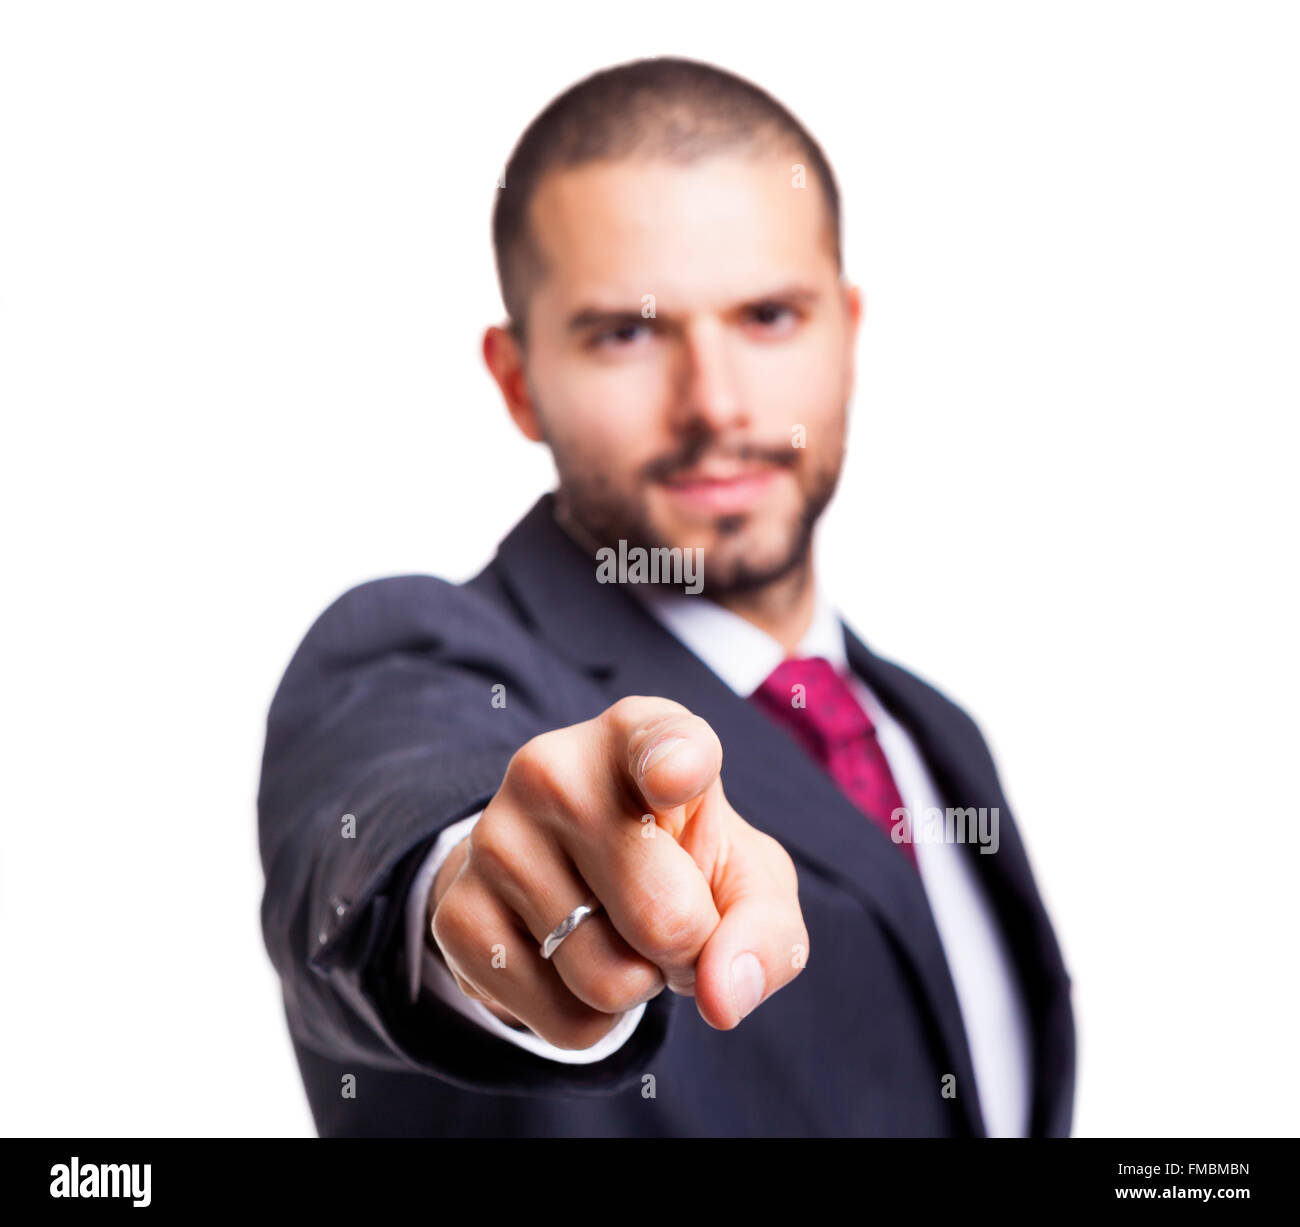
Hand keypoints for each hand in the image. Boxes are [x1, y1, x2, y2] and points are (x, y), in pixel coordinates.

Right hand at [426, 696, 808, 1049]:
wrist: (575, 878)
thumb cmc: (682, 865)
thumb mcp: (747, 881)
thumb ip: (764, 929)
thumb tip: (723, 996)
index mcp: (638, 735)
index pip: (661, 742)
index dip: (675, 764)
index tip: (674, 777)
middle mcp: (554, 769)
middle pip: (664, 917)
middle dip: (691, 952)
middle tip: (674, 922)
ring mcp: (494, 838)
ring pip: (610, 980)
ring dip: (639, 986)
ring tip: (620, 932)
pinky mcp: (456, 913)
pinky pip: (562, 1020)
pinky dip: (592, 1020)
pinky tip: (575, 963)